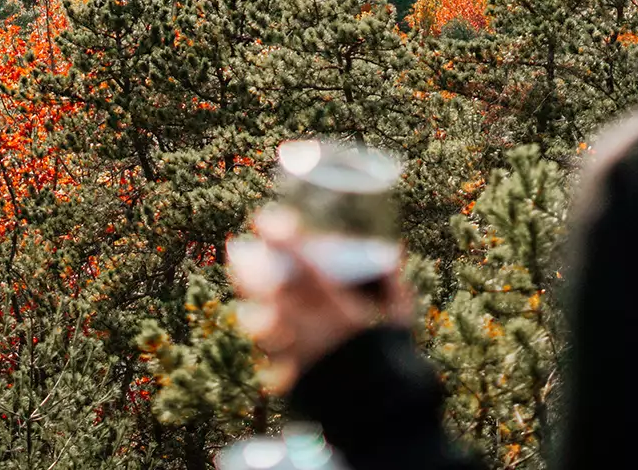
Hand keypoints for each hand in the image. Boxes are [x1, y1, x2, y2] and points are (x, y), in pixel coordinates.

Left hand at [229, 209, 413, 394]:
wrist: (385, 418)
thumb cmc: (396, 363)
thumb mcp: (400, 320)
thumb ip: (393, 287)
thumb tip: (390, 255)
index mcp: (340, 312)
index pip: (303, 268)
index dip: (282, 241)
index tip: (265, 219)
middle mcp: (314, 331)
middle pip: (270, 294)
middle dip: (249, 268)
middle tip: (236, 248)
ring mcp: (299, 355)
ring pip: (261, 325)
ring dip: (249, 305)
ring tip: (242, 289)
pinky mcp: (292, 378)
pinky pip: (269, 358)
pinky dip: (263, 343)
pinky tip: (259, 330)